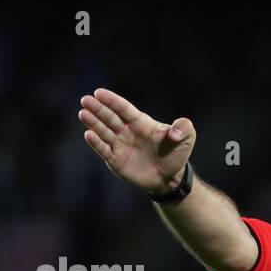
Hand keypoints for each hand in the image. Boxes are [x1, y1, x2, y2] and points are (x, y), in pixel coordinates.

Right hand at [78, 88, 194, 194]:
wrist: (171, 178)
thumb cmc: (177, 154)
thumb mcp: (187, 138)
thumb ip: (183, 128)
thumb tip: (175, 133)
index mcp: (140, 122)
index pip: (124, 108)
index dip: (112, 100)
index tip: (99, 92)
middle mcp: (127, 131)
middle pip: (109, 117)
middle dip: (97, 108)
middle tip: (85, 100)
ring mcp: (120, 145)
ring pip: (103, 131)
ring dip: (93, 122)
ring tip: (83, 113)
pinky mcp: (115, 160)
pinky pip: (103, 149)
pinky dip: (96, 142)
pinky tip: (89, 134)